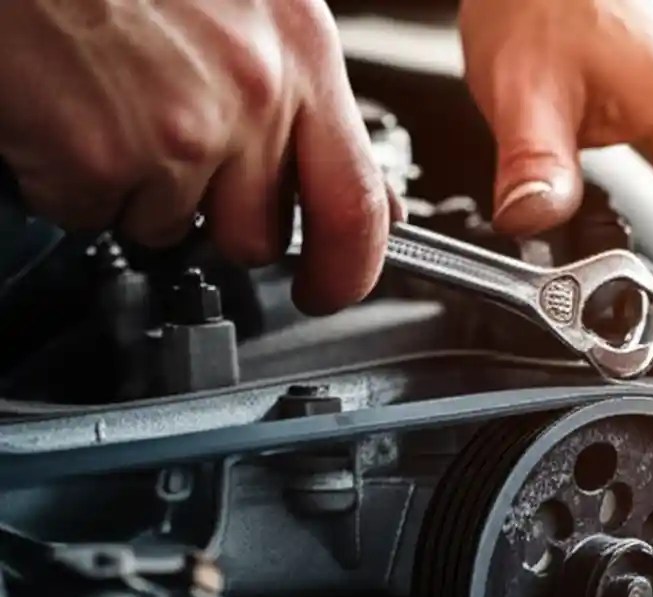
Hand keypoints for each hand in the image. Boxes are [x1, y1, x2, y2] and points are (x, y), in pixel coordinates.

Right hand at [0, 0, 393, 313]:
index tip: (330, 287)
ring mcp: (176, 130)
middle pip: (260, 236)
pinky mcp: (98, 157)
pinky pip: (94, 215)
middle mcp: (250, 93)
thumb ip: (304, 98)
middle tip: (180, 158)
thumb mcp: (256, 9)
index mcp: (299, 52)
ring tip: (114, 107)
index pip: (359, 203)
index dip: (348, 268)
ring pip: (173, 230)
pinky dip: (74, 181)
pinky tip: (68, 111)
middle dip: (222, 221)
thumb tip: (353, 185)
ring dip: (142, 193)